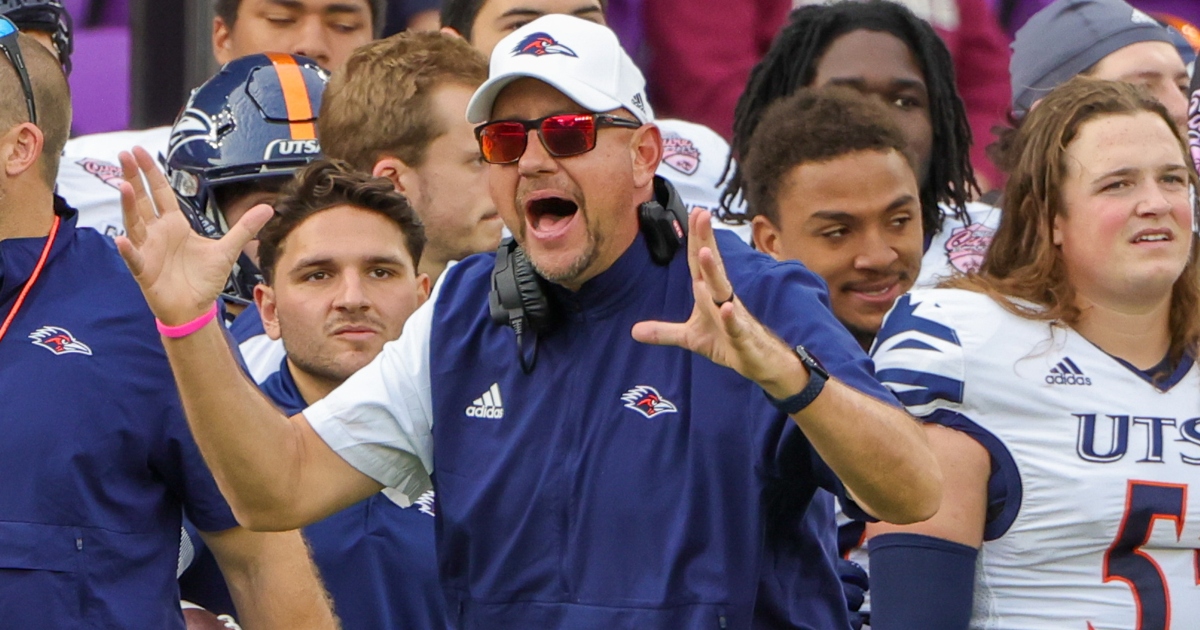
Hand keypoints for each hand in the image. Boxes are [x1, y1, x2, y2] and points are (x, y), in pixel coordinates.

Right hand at [113, 147, 273, 324]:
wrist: (196, 308)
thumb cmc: (204, 279)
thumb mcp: (227, 249)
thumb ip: (244, 228)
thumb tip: (267, 208)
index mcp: (174, 224)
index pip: (160, 192)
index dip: (150, 172)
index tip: (138, 151)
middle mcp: (157, 233)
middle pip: (142, 200)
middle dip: (133, 178)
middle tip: (125, 154)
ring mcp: (148, 250)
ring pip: (135, 224)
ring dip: (129, 206)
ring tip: (124, 186)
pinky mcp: (144, 271)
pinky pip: (134, 258)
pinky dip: (128, 250)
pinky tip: (123, 239)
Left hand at [631, 210, 804, 397]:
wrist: (759, 362)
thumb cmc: (727, 343)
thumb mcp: (690, 338)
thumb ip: (664, 332)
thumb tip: (634, 331)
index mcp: (709, 294)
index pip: (700, 263)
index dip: (696, 238)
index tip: (695, 211)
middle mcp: (723, 298)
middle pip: (712, 267)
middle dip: (706, 241)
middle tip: (702, 214)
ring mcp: (734, 316)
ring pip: (724, 291)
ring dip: (715, 272)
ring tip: (707, 252)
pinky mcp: (743, 337)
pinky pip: (737, 326)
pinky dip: (731, 317)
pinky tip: (727, 308)